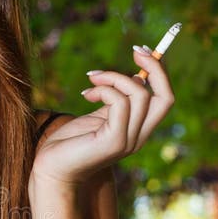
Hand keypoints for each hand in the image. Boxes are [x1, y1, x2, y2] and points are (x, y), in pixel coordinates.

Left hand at [30, 46, 174, 187]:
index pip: (165, 99)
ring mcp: (129, 141)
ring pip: (140, 94)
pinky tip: (86, 95)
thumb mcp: (99, 116)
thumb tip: (136, 76)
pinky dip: (104, 90)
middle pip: (166, 97)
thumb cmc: (70, 142)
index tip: (140, 51)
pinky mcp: (114, 141)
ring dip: (114, 77)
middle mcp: (139, 137)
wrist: (51, 168)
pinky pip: (120, 103)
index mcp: (138, 130)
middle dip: (154, 67)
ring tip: (92, 80)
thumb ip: (117, 101)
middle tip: (134, 49)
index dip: (159, 72)